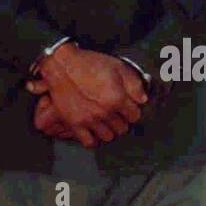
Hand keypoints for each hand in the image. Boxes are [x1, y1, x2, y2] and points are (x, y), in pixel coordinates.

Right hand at [27, 45, 148, 148]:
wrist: (62, 65)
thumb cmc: (89, 64)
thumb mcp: (118, 67)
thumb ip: (134, 84)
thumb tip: (143, 99)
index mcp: (117, 98)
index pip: (135, 116)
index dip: (133, 111)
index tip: (128, 108)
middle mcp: (105, 112)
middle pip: (123, 128)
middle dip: (122, 121)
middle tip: (117, 114)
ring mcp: (89, 119)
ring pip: (108, 137)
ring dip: (109, 130)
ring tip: (106, 122)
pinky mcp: (75, 123)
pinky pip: (89, 142)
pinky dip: (94, 139)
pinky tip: (95, 131)